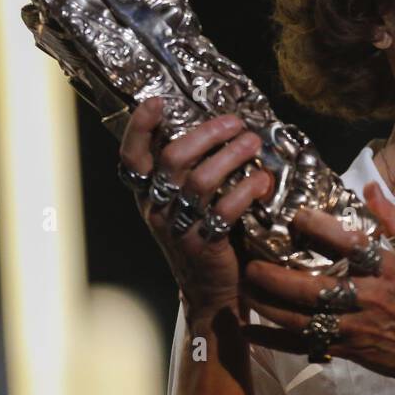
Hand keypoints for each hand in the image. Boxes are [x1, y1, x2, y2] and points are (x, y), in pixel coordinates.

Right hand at [119, 96, 274, 325]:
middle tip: (236, 123)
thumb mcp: (185, 203)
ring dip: (231, 156)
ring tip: (253, 143)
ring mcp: (177, 228)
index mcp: (148, 195)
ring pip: (200, 181)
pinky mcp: (203, 246)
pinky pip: (224, 211)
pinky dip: (246, 191)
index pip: (131, 158)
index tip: (158, 102)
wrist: (211, 291)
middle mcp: (156, 209)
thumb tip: (217, 127)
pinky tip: (263, 181)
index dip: (139, 128)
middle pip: (173, 159)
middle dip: (207, 134)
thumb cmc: (203, 235)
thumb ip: (191, 171)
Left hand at [239, 183, 394, 394]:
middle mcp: (370, 299)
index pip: (353, 246)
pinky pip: (305, 347)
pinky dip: (275, 341)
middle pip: (317, 290)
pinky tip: (249, 331)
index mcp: (390, 270)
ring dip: (270, 306)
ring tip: (244, 288)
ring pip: (304, 320)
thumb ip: (394, 218)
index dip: (322, 230)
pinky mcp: (348, 351)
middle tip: (251, 262)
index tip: (295, 216)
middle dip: (279, 277)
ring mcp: (356, 328)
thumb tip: (368, 186)